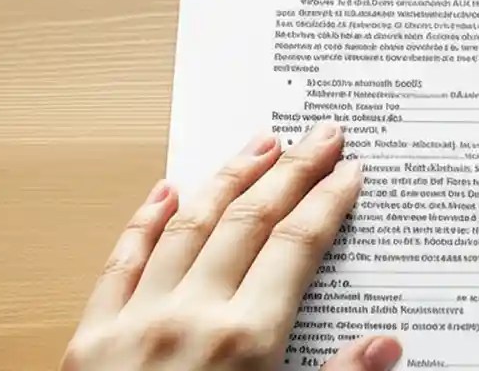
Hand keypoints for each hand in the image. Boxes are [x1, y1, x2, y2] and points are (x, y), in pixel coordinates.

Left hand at [61, 121, 402, 370]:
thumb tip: (388, 344)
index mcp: (247, 341)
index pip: (298, 247)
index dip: (329, 203)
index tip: (351, 172)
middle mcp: (192, 316)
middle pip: (251, 221)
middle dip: (292, 171)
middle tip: (321, 134)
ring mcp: (137, 321)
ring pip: (190, 226)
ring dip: (229, 178)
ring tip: (259, 143)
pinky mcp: (90, 338)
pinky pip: (121, 263)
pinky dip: (144, 222)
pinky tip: (166, 190)